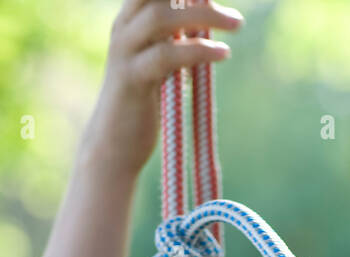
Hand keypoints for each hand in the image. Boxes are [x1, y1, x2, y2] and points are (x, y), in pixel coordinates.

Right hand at [80, 0, 244, 180]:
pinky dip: (198, 51)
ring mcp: (124, 53)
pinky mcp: (132, 80)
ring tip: (237, 23)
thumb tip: (207, 20)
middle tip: (229, 7)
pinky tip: (223, 53)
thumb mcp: (158, 64)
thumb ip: (174, 39)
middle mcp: (123, 29)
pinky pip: (167, 56)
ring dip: (204, 16)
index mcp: (129, 21)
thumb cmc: (141, 107)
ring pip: (161, 18)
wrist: (113, 148)